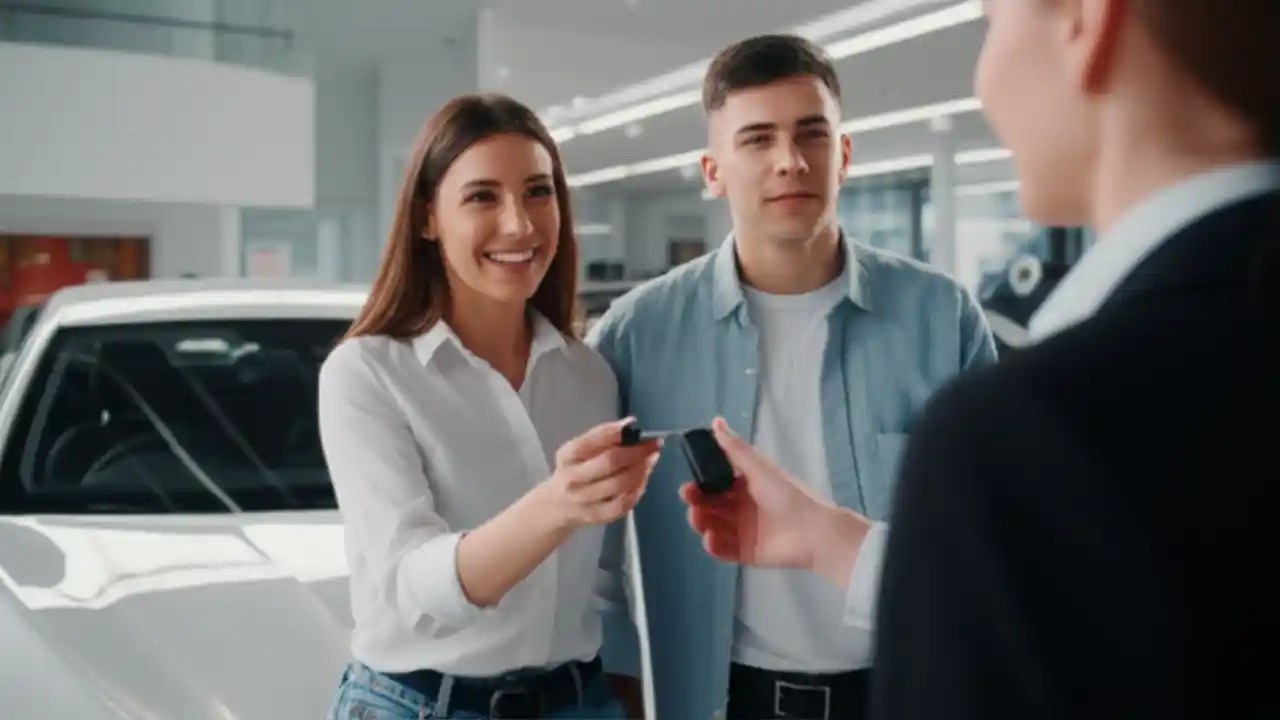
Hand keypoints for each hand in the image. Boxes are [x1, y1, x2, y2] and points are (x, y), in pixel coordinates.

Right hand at [541, 417, 660, 528]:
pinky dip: (637, 490)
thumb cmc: (574, 470)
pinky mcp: (597, 516)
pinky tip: (643, 480)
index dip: (616, 432)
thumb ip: (602, 437)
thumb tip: (630, 424)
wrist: (557, 505)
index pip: (592, 440)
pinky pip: (623, 504)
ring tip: (650, 460)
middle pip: (610, 461)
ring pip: (620, 483)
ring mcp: (584, 500)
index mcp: (568, 455)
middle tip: (653, 444)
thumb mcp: (580, 450)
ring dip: (641, 469)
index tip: (635, 425)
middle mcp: (573, 478)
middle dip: (636, 451)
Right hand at [680, 418, 868, 579]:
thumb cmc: (787, 494)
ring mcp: (744, 531)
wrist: (813, 531)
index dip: (700, 484)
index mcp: (747, 486)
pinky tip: (710, 539)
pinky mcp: (746, 553)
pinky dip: (714, 545)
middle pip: (710, 506)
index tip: (687, 484)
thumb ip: (735, 448)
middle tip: (690, 502)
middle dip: (697, 503)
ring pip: (713, 527)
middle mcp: (743, 508)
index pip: (716, 484)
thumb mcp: (759, 468)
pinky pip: (724, 550)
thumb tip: (716, 420)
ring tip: (700, 520)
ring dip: (702, 523)